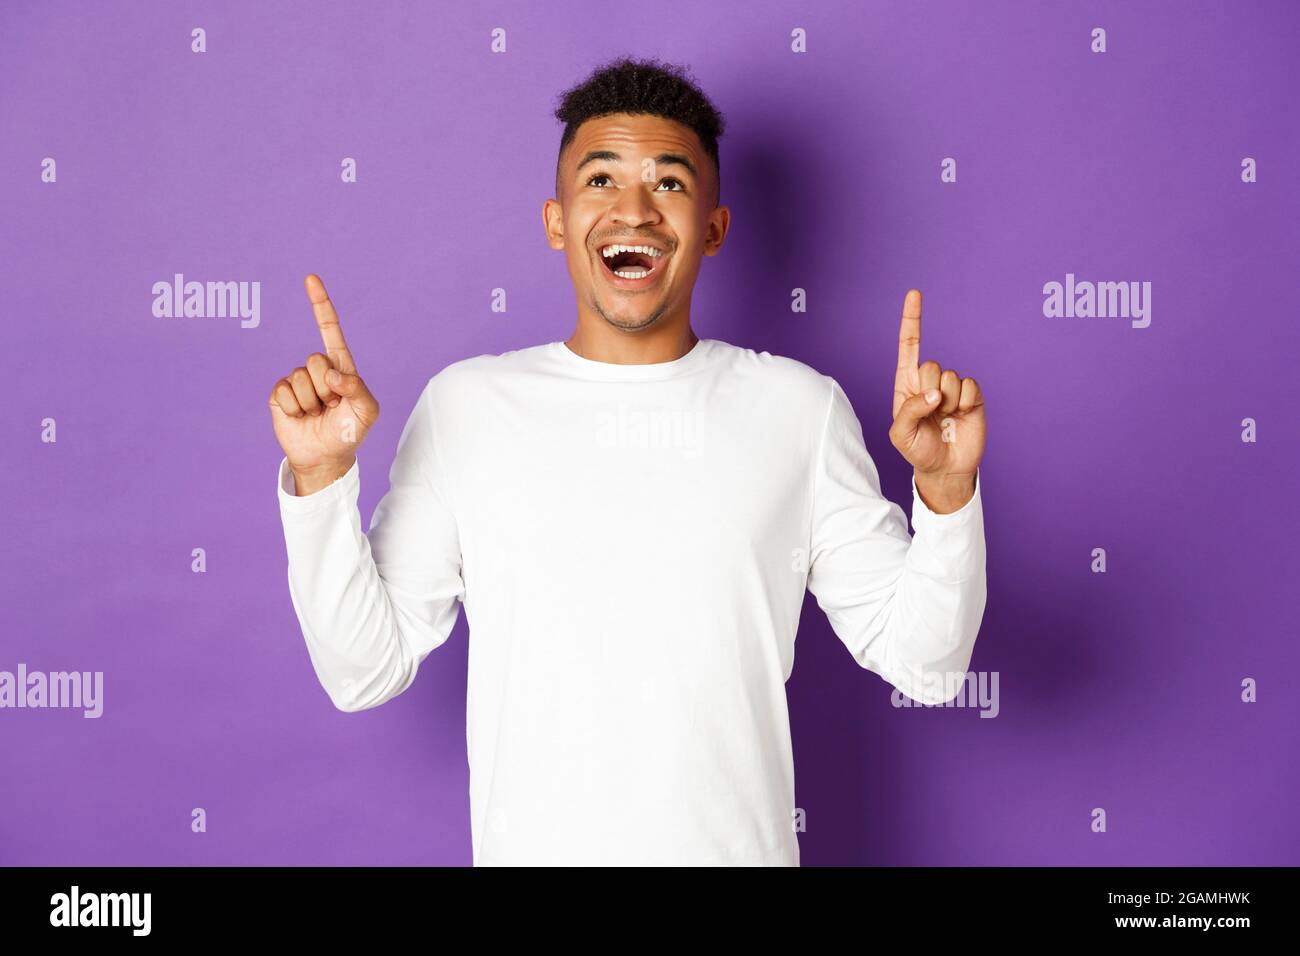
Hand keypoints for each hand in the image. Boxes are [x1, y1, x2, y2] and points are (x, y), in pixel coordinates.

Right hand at [268, 274, 379, 494]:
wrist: (325, 457)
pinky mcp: (280, 395)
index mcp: (341, 367)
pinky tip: (301, 417)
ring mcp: (297, 381)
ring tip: (318, 414)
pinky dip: (294, 408)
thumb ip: (357, 389)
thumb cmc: (350, 432)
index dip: (320, 305)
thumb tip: (332, 374)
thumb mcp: (367, 411)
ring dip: (311, 402)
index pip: (330, 330)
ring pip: (299, 379)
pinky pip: (283, 392)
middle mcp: (317, 369)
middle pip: (315, 361)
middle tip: (331, 407)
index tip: (311, 279)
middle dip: (326, 388)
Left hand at [889, 289, 985, 482]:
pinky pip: (970, 386)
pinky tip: (960, 416)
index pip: (909, 346)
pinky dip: (964, 403)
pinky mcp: (972, 397)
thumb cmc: (917, 450)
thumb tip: (934, 393)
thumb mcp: (901, 434)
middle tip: (931, 414)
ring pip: (950, 377)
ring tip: (944, 418)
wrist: (945, 468)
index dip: (912, 320)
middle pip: (930, 365)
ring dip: (947, 402)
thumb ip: (910, 410)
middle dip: (928, 391)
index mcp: (907, 384)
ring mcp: (952, 388)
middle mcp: (929, 382)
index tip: (915, 293)